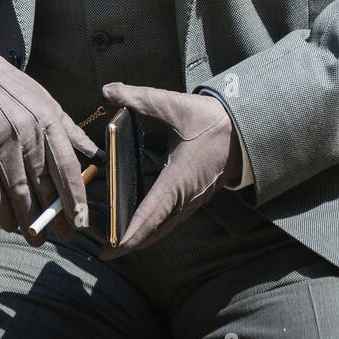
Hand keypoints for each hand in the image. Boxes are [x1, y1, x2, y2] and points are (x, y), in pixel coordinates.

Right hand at [0, 43, 100, 245]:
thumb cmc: (9, 90)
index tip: (82, 220)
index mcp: (47, 119)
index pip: (67, 166)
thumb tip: (95, 155)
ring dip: (30, 220)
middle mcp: (26, 132)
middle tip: (64, 235)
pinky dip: (2, 212)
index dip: (75, 197)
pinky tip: (10, 224)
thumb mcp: (44, 102)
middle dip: (56, 216)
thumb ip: (69, 131)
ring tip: (37, 236)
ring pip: (19, 193)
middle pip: (44, 185)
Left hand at [98, 82, 240, 259]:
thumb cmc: (212, 120)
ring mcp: (190, 204)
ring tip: (104, 232)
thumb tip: (108, 89)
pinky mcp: (191, 201)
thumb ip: (139, 97)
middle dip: (120, 240)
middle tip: (91, 237)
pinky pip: (166, 223)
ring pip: (158, 231)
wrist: (247, 132)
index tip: (108, 249)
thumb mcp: (175, 105)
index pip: (150, 215)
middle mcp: (184, 199)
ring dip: (132, 236)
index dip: (128, 235)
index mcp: (178, 180)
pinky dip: (146, 228)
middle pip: (150, 232)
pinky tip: (129, 222)